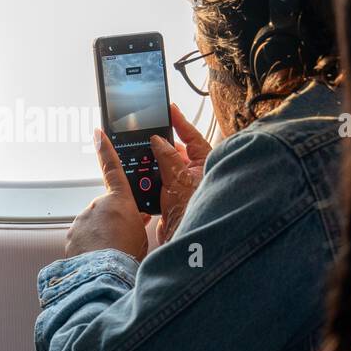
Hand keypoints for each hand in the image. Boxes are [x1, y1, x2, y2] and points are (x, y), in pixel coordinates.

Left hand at [64, 129, 149, 260]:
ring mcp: (82, 220)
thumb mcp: (143, 235)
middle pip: (105, 209)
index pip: (112, 168)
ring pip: (92, 225)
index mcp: (119, 200)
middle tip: (121, 239)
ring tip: (110, 252)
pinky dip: (89, 246)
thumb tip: (137, 219)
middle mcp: (97, 205)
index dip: (105, 149)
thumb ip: (137, 222)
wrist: (106, 273)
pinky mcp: (71, 235)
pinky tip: (98, 257)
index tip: (98, 133)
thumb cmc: (128, 254)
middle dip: (111, 221)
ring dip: (100, 236)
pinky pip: (82, 238)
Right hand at [150, 103, 210, 244]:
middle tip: (149, 133)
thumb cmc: (194, 211)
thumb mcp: (178, 179)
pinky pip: (159, 181)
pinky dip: (151, 178)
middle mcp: (197, 173)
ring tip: (143, 156)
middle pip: (177, 150)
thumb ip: (167, 157)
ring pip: (166, 166)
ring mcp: (184, 186)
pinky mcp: (173, 198)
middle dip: (162, 144)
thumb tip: (158, 140)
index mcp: (206, 163)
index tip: (169, 108)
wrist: (185, 241)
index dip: (180, 121)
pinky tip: (143, 176)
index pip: (192, 136)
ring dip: (154, 163)